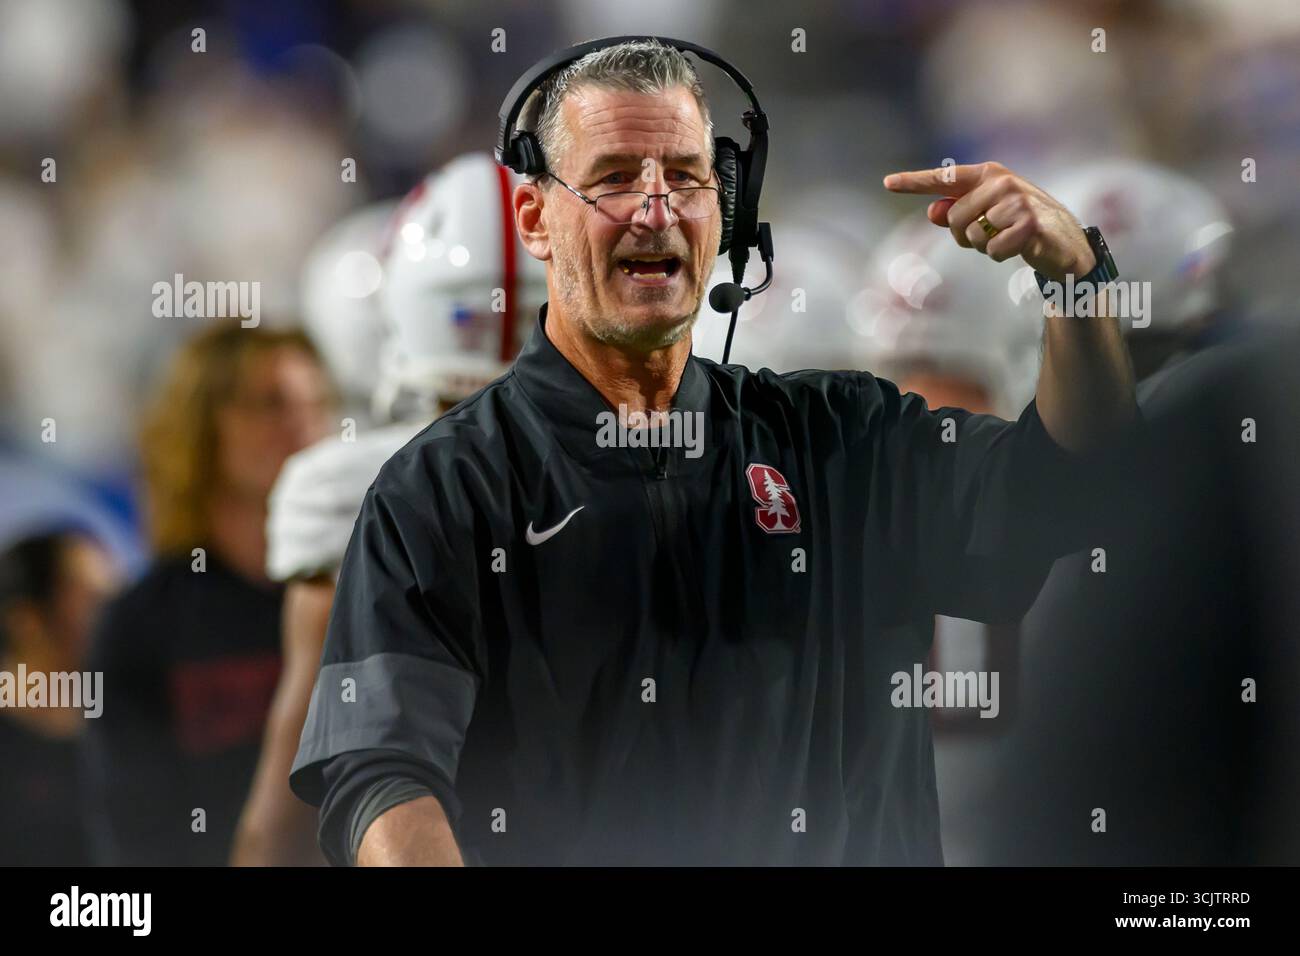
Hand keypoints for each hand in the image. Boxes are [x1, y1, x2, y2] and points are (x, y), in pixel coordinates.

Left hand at [883, 162, 1094, 281]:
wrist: (1064, 238)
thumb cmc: (1019, 224)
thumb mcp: (986, 216)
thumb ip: (957, 212)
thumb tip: (932, 211)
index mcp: (987, 174)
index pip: (945, 178)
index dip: (914, 182)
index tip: (887, 183)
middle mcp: (1001, 181)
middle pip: (954, 218)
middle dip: (965, 236)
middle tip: (990, 235)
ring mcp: (1016, 200)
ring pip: (972, 235)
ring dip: (985, 247)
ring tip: (1007, 238)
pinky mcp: (1028, 223)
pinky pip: (993, 249)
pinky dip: (1000, 255)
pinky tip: (1018, 248)